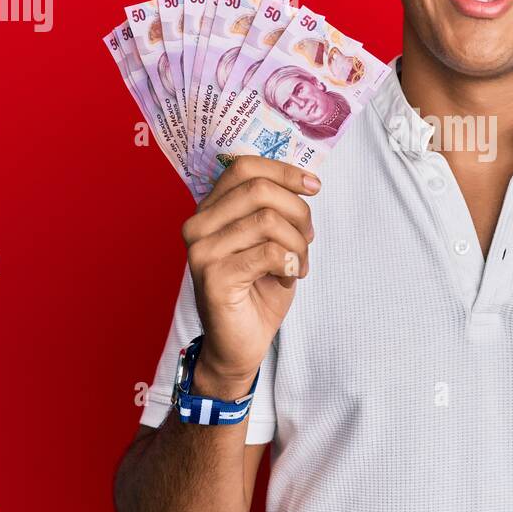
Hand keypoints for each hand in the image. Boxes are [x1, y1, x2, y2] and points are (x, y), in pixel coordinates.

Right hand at [181, 155, 319, 380]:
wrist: (239, 344)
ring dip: (298, 245)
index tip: (314, 187)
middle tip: (309, 239)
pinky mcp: (213, 277)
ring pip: (269, 221)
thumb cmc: (258, 290)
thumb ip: (276, 208)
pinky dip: (290, 264)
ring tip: (298, 266)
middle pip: (260, 189)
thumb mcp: (270, 240)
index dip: (284, 171)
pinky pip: (268, 253)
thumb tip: (305, 181)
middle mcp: (198, 225)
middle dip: (298, 212)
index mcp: (210, 210)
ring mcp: (201, 251)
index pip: (244, 167)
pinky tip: (287, 278)